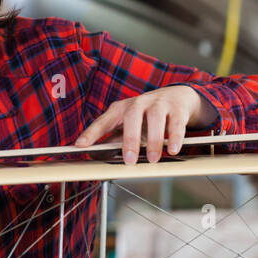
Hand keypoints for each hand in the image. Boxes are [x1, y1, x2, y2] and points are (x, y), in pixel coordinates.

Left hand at [75, 85, 216, 163]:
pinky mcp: (177, 108)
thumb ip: (115, 138)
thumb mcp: (129, 125)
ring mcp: (158, 103)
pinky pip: (176, 123)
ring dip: (154, 140)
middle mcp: (138, 103)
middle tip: (129, 160)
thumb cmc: (147, 115)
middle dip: (129, 139)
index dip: (91, 133)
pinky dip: (175, 137)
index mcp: (120, 109)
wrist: (178, 97)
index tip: (79, 145)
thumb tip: (97, 155)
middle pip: (131, 117)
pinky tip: (173, 149)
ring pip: (155, 118)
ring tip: (152, 159)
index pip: (103, 121)